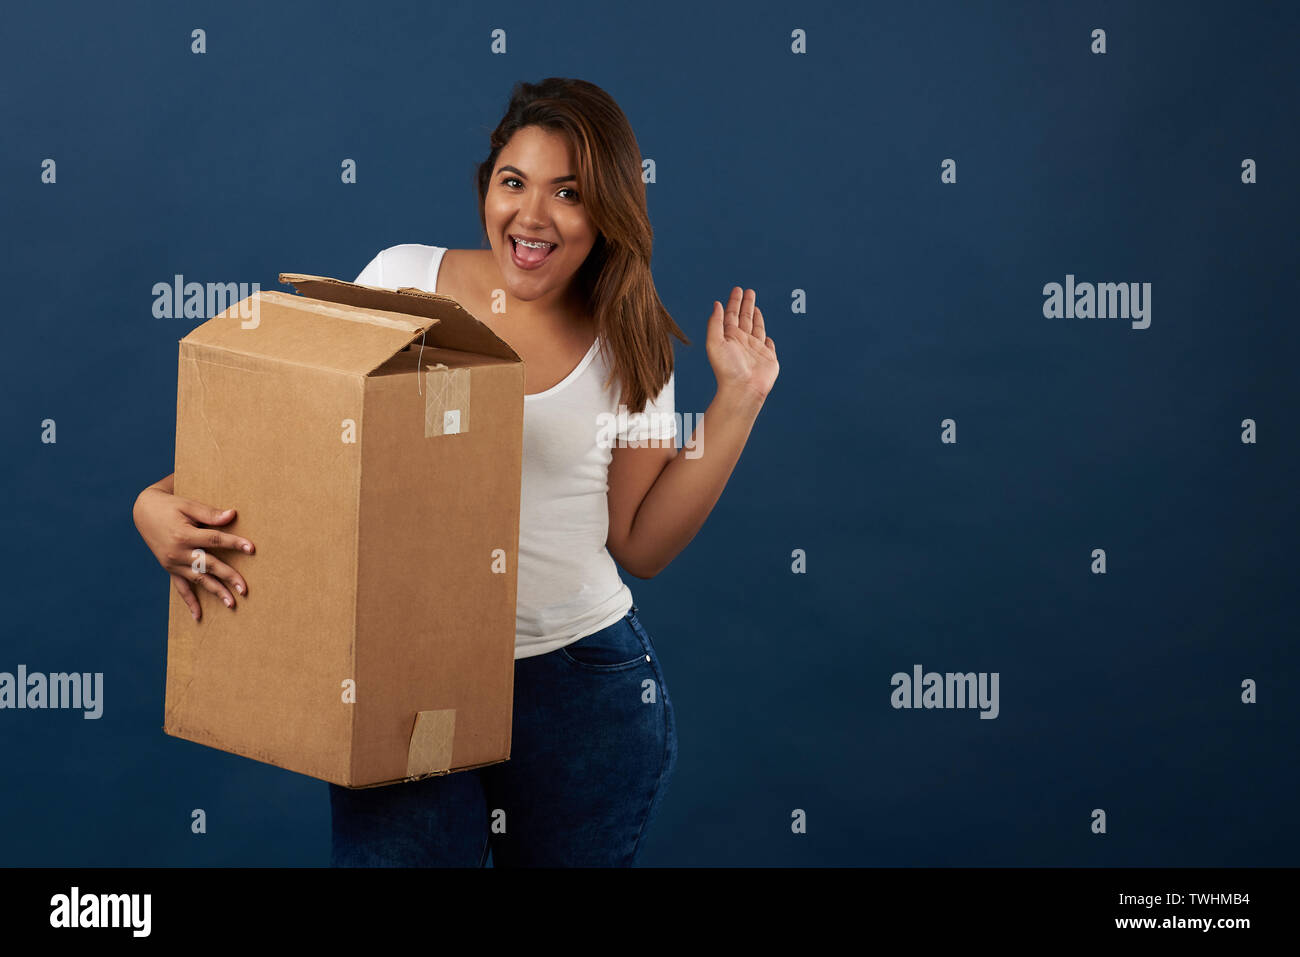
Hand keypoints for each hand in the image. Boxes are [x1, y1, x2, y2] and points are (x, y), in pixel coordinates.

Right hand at [132, 485, 254, 620]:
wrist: (143, 512)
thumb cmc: (170, 506)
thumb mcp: (188, 505)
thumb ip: (209, 513)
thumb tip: (232, 515)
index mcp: (184, 535)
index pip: (215, 540)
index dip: (234, 543)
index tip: (251, 548)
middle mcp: (178, 553)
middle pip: (209, 565)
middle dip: (228, 577)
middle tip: (244, 589)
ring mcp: (173, 563)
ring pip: (198, 580)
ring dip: (215, 592)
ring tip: (232, 604)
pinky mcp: (170, 569)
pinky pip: (180, 588)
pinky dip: (190, 602)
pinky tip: (198, 616)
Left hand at [706, 286, 778, 402]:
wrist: (743, 390)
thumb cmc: (727, 369)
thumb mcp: (715, 343)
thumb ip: (715, 323)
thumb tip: (716, 304)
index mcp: (729, 337)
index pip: (731, 315)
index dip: (734, 302)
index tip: (738, 289)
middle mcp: (742, 342)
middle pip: (744, 318)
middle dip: (746, 304)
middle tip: (748, 291)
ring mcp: (756, 350)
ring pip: (756, 328)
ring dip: (756, 317)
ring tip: (755, 306)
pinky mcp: (768, 359)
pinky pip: (768, 346)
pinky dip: (767, 339)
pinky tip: (765, 335)